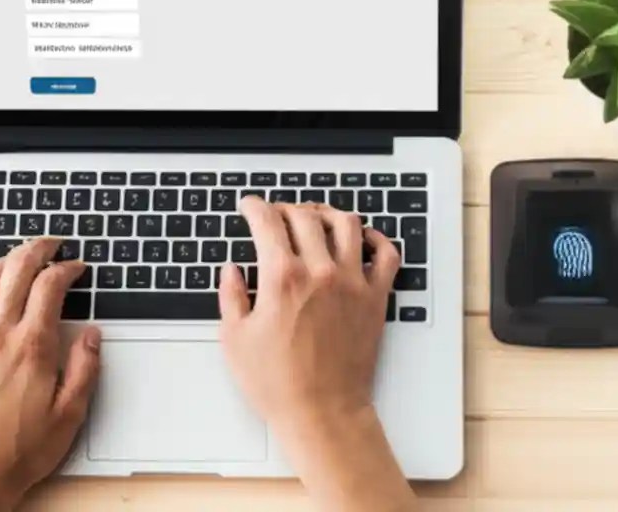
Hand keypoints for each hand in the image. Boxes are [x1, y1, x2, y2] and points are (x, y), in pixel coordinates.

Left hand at [0, 238, 99, 511]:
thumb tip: (91, 335)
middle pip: (15, 271)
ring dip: (3, 262)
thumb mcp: (70, 415)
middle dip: (36, 249)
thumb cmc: (17, 452)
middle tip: (51, 242)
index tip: (76, 267)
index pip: (50, 286)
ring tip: (17, 258)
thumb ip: (84, 369)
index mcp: (32, 347)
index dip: (67, 268)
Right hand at [218, 197, 414, 510]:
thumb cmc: (278, 383)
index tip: (249, 206)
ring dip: (327, 213)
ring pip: (347, 224)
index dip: (254, 207)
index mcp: (282, 278)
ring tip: (315, 218)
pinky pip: (386, 254)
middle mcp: (321, 272)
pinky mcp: (376, 297)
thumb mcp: (235, 339)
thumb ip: (231, 296)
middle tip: (276, 215)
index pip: (268, 222)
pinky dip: (376, 238)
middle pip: (305, 216)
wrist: (322, 411)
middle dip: (286, 208)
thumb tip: (232, 270)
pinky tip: (362, 238)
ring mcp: (353, 282)